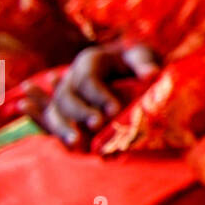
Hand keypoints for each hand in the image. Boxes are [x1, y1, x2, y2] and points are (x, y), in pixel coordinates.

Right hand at [21, 44, 158, 148]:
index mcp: (89, 62)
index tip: (114, 110)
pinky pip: (52, 124)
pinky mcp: (62, 113)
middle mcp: (71, 78)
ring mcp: (63, 96)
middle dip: (80, 112)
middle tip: (97, 125)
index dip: (99, 96)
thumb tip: (152, 74)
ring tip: (75, 142)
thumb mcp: (140, 56)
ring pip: (54, 111)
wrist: (126, 68)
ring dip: (63, 127)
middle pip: (66, 96)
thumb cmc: (134, 62)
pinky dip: (57, 134)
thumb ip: (144, 64)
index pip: (88, 79)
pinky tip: (66, 147)